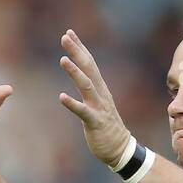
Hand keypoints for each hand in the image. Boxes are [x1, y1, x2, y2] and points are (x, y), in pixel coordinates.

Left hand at [57, 29, 130, 165]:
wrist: (120, 149)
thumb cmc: (107, 126)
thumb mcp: (98, 103)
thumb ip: (90, 90)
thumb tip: (82, 77)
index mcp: (100, 89)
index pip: (89, 64)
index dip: (80, 48)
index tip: (69, 33)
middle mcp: (100, 94)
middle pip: (88, 68)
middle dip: (77, 52)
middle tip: (65, 37)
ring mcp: (99, 108)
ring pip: (86, 86)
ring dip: (75, 72)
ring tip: (63, 60)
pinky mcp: (95, 122)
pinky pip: (83, 112)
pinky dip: (72, 104)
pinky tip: (61, 97)